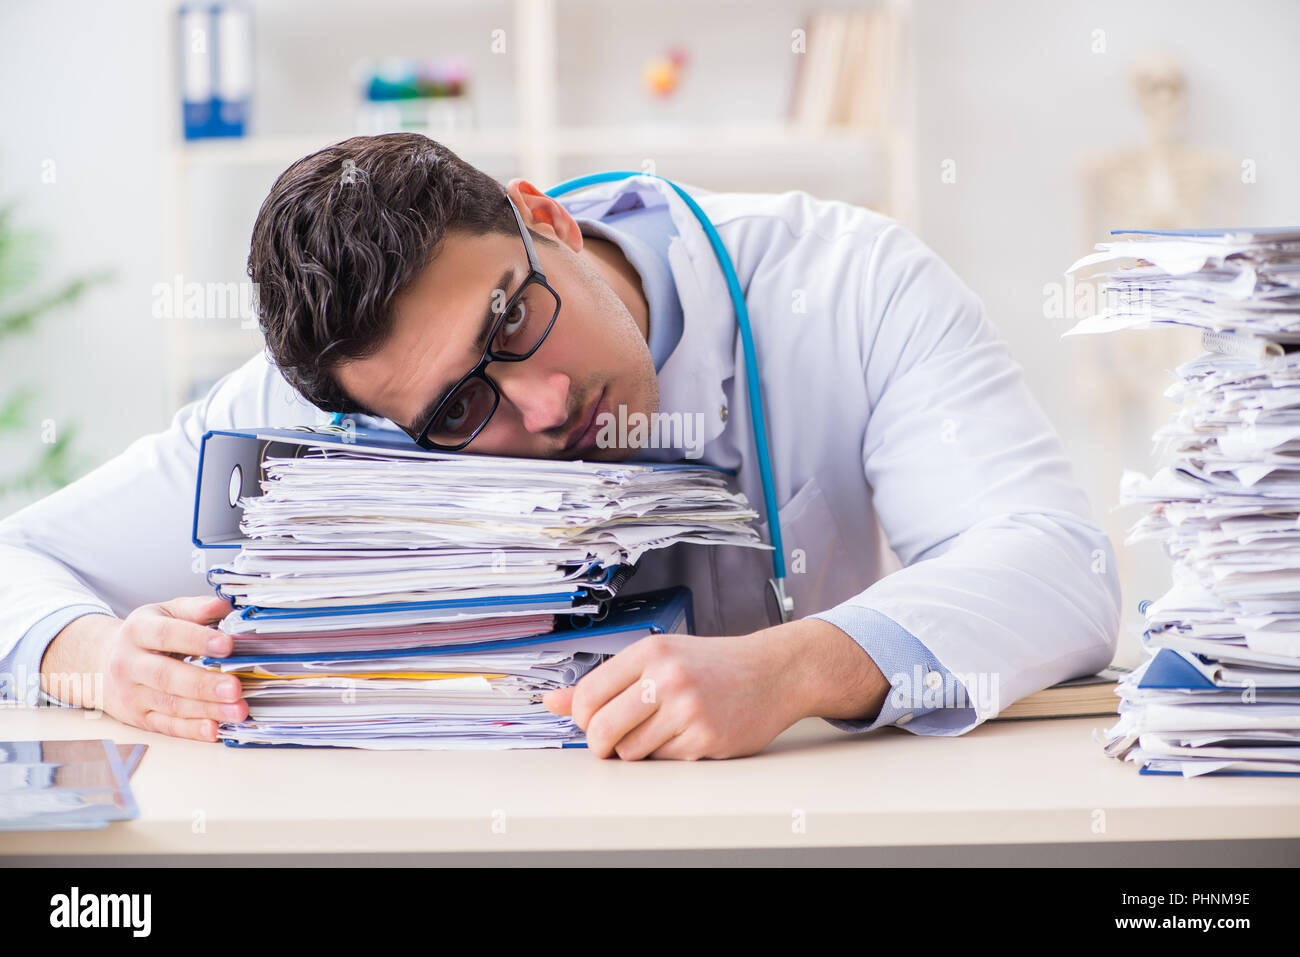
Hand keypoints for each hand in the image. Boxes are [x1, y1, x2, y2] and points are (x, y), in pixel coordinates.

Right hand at [41, 595, 246, 741]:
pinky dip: (191, 730)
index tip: (227, 644)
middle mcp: (130, 664)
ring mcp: (132, 694)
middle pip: (167, 676)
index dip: (197, 639)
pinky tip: (214, 730)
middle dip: (203, 684)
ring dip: (206, 710)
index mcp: (138, 631)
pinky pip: (167, 726)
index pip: (166, 634)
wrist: (100, 663)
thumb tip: (225, 606)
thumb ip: (196, 609)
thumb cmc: (146, 635)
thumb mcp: (165, 613)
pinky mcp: (139, 717)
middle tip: (235, 688)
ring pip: (170, 704)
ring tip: (237, 711)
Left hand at [542, 618, 888, 759]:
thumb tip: (552, 702)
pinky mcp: (706, 739)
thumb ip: (605, 681)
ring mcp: (688, 709)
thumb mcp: (658, 659)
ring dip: (637, 750)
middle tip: (612, 741)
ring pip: (631, 752)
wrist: (773, 672)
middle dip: (600, 744)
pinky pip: (664, 762)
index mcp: (649, 653)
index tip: (595, 721)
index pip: (588, 696)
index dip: (583, 718)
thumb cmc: (712, 665)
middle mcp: (667, 678)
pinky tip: (686, 735)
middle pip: (602, 730)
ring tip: (660, 731)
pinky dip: (668, 756)